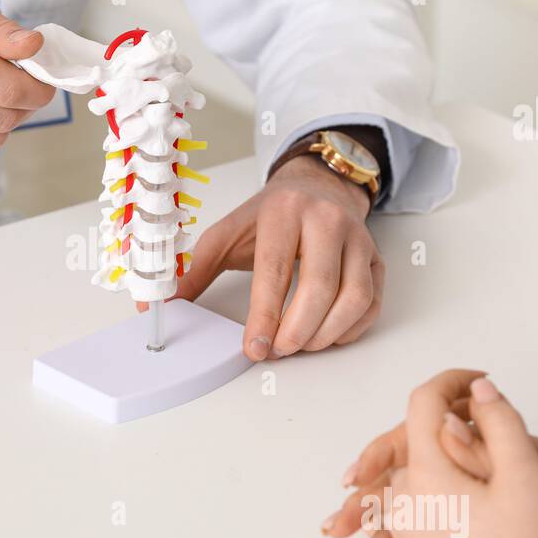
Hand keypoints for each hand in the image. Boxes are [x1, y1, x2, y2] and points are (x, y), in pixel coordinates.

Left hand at [170, 153, 383, 360]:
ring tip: (298, 346)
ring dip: (325, 334)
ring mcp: (358, 240)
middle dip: (296, 331)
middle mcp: (327, 221)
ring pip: (354, 298)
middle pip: (320, 286)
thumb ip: (195, 269)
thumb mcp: (228, 233)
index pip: (275, 269)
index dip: (264, 315)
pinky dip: (349, 330)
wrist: (317, 186)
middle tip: (276, 351)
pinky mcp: (376, 259)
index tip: (253, 347)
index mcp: (285, 211)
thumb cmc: (271, 215)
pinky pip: (372, 303)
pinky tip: (324, 336)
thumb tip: (161, 304)